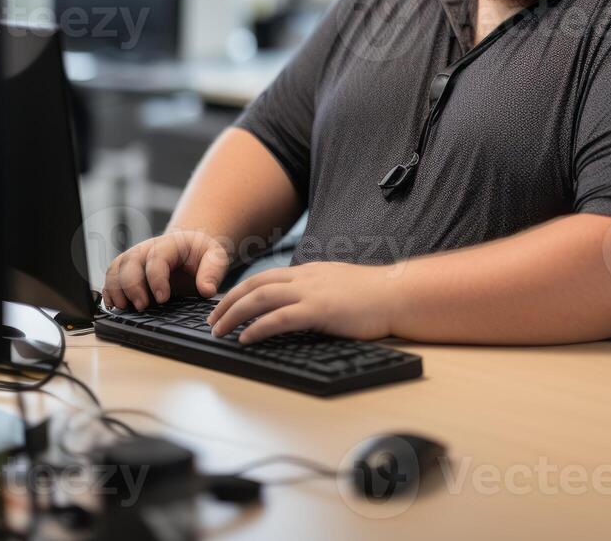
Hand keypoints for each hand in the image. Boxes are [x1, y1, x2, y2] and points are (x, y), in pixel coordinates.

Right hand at [103, 230, 230, 311]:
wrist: (191, 248)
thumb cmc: (201, 253)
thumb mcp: (216, 257)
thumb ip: (213, 272)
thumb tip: (206, 289)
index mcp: (170, 244)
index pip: (157, 259)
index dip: (157, 279)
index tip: (163, 298)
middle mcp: (148, 248)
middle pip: (130, 263)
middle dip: (133, 286)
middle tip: (142, 306)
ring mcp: (135, 257)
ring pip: (116, 269)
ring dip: (116, 289)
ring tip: (124, 308)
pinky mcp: (127, 268)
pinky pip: (111, 275)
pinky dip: (108, 290)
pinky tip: (113, 305)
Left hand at [206, 262, 394, 343]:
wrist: (398, 294)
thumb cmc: (376, 296)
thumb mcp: (341, 287)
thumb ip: (321, 292)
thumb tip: (306, 307)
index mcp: (311, 272)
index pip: (266, 277)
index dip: (241, 290)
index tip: (226, 305)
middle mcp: (307, 278)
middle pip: (255, 284)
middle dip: (228, 302)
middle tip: (212, 320)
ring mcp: (312, 292)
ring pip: (260, 298)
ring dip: (234, 314)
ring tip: (219, 330)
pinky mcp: (320, 310)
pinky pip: (280, 317)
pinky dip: (257, 327)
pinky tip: (245, 338)